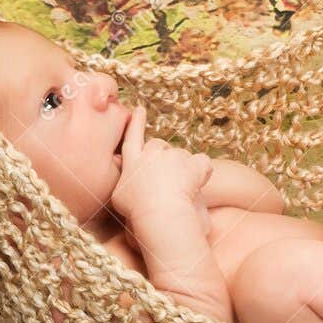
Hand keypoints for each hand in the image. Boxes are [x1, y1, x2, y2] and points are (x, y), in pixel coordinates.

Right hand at [110, 105, 213, 228]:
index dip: (135, 123)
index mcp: (132, 161)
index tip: (139, 109)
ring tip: (181, 191)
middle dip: (163, 156)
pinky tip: (197, 186)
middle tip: (166, 177)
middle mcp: (151, 153)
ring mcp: (173, 155)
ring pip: (181, 156)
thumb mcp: (120, 198)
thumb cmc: (138, 212)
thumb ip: (125, 183)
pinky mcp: (191, 162)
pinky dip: (202, 173)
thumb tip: (126, 181)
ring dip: (182, 169)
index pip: (132, 138)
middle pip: (158, 145)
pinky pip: (202, 163)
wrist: (159, 213)